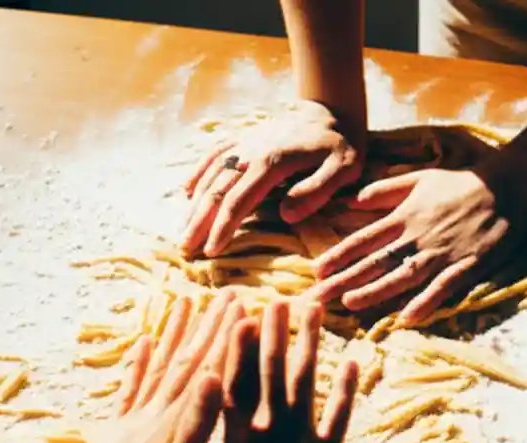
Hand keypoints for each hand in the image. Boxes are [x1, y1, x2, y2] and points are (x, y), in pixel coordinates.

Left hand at [57, 292, 244, 442]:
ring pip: (158, 370)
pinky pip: (129, 392)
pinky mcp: (115, 439)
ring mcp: (130, 426)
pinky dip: (139, 364)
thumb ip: (194, 428)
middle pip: (183, 363)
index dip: (222, 337)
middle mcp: (150, 419)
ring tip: (184, 301)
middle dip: (206, 327)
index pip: (202, 372)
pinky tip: (144, 344)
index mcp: (170, 429)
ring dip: (174, 335)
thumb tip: (212, 376)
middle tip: (225, 293)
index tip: (241, 304)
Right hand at [181, 101, 365, 257]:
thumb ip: (317, 191)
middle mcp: (250, 152)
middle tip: (186, 250)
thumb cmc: (341, 144)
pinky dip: (198, 173)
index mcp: (272, 162)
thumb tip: (286, 215)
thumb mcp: (343, 169)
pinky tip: (186, 192)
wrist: (331, 107)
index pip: (239, 201)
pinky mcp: (243, 139)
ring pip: (210, 175)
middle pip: (216, 190)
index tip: (212, 251)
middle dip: (199, 222)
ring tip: (183, 232)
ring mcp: (244, 144)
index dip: (223, 227)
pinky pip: (214, 155)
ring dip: (194, 205)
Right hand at [212, 300, 358, 442]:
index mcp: (234, 434)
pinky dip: (347, 389)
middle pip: (271, 368)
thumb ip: (228, 442)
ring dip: (309, 343)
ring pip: (305, 381)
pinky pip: (340, 416)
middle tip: (280, 296)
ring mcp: (299, 442)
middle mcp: (267, 430)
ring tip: (314, 311)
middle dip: (275, 330)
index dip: (240, 341)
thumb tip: (229, 412)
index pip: (235, 376)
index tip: (244, 310)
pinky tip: (355, 361)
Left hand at [309, 168, 526, 324]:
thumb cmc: (462, 183)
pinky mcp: (467, 265)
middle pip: (375, 262)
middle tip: (317, 298)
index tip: (316, 272)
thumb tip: (352, 201)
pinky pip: (443, 287)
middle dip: (344, 280)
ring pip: (402, 275)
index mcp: (404, 216)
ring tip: (348, 305)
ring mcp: (442, 252)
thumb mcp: (419, 178)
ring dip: (375, 291)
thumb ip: (385, 190)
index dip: (338, 256)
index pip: (364, 239)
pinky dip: (426, 302)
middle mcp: (417, 236)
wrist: (509, 186)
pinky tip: (407, 318)